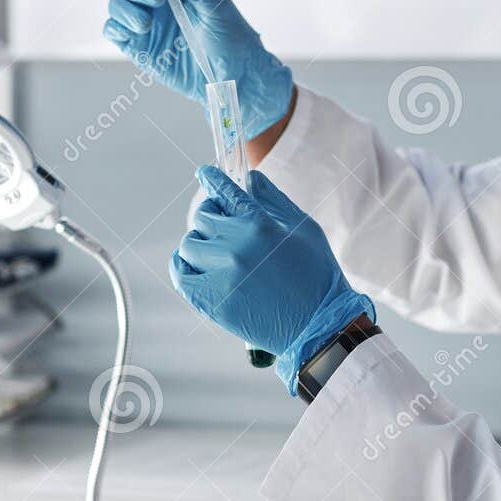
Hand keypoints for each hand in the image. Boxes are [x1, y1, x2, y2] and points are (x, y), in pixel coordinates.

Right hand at [102, 0, 294, 135]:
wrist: (234, 78)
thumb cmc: (232, 38)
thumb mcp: (214, 3)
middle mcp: (157, 3)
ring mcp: (146, 25)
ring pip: (117, 4)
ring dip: (125, 9)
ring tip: (146, 23)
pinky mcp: (139, 48)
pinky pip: (114, 31)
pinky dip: (116, 27)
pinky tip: (135, 32)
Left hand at [172, 166, 373, 393]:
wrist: (320, 327)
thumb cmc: (317, 276)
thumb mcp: (304, 229)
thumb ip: (273, 200)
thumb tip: (249, 178)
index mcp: (260, 225)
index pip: (225, 191)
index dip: (212, 179)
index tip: (205, 173)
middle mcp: (236, 246)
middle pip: (203, 217)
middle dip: (212, 215)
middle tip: (222, 222)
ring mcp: (221, 275)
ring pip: (189, 245)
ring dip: (200, 243)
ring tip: (215, 250)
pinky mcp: (212, 302)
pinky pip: (180, 275)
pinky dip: (182, 266)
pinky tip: (193, 264)